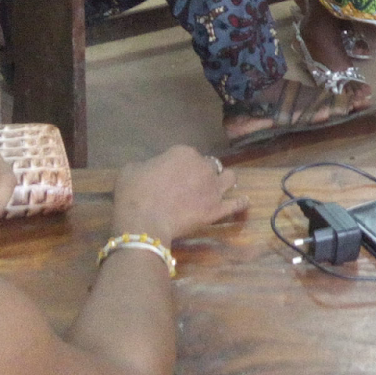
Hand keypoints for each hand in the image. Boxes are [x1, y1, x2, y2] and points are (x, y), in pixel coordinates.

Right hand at [110, 146, 246, 242]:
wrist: (144, 221)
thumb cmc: (134, 193)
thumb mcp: (131, 170)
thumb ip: (147, 165)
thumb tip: (151, 169)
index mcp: (183, 153)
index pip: (187, 155)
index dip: (179, 165)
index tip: (170, 175)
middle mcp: (204, 167)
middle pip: (208, 165)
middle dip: (200, 172)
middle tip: (189, 185)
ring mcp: (213, 188)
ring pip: (229, 178)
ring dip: (224, 180)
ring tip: (218, 187)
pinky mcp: (217, 209)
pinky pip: (235, 204)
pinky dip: (240, 203)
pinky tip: (243, 202)